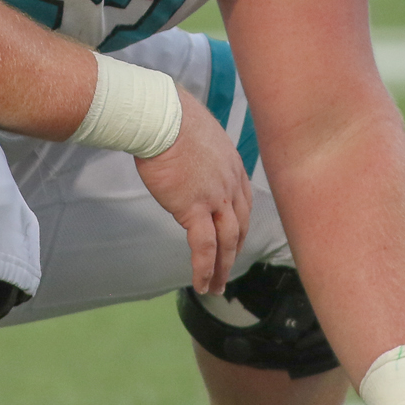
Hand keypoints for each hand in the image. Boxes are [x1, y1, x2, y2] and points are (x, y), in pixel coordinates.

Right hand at [134, 93, 251, 293]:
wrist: (161, 116)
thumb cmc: (171, 117)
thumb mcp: (196, 132)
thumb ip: (200, 150)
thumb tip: (187, 151)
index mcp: (232, 165)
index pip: (243, 202)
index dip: (239, 224)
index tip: (235, 239)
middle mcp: (230, 184)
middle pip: (239, 226)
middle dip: (235, 252)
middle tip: (228, 272)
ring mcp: (215, 198)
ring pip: (226, 242)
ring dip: (222, 269)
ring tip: (216, 288)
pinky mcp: (194, 209)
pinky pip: (204, 247)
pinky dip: (204, 269)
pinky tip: (201, 284)